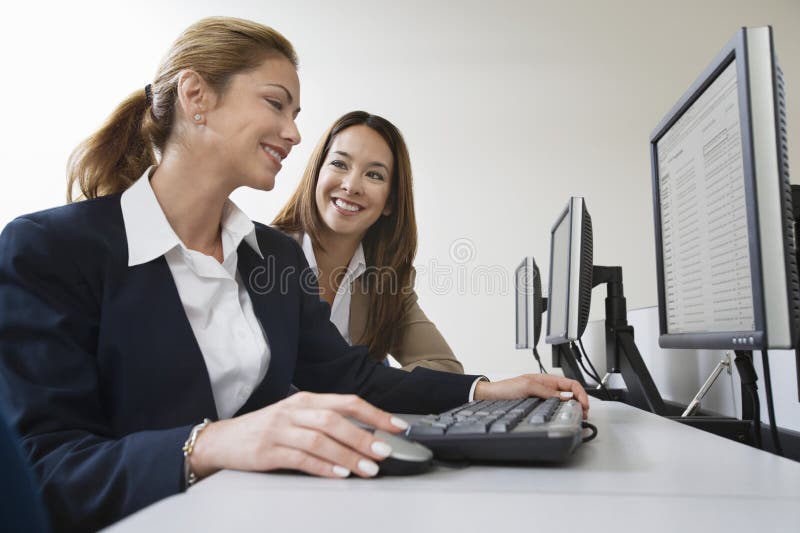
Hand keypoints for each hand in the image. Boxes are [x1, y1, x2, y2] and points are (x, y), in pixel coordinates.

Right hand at [189, 392, 408, 480]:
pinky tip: (338, 474)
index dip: (375, 414)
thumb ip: (325, 422)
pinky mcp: (267, 451)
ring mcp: (280, 430)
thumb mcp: (296, 417)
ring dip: (348, 455)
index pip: (347, 402)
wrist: (222, 440)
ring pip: (320, 439)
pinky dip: (322, 466)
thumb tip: (367, 435)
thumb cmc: (265, 429)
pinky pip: (300, 458)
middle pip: (335, 419)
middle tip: (386, 451)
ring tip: (368, 468)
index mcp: (305, 399)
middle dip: (364, 436)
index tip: (397, 427)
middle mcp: (294, 411)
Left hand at [474, 374, 589, 418]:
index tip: (584, 405)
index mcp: (547, 379)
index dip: (580, 394)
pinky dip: (564, 411)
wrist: (491, 396)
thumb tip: (565, 396)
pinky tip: (565, 416)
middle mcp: (547, 387)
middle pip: (571, 392)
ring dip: (574, 407)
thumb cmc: (506, 388)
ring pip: (565, 401)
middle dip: (581, 402)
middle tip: (584, 413)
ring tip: (578, 415)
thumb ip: (546, 391)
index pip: (571, 384)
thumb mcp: (527, 386)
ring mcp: (544, 396)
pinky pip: (555, 407)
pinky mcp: (539, 405)